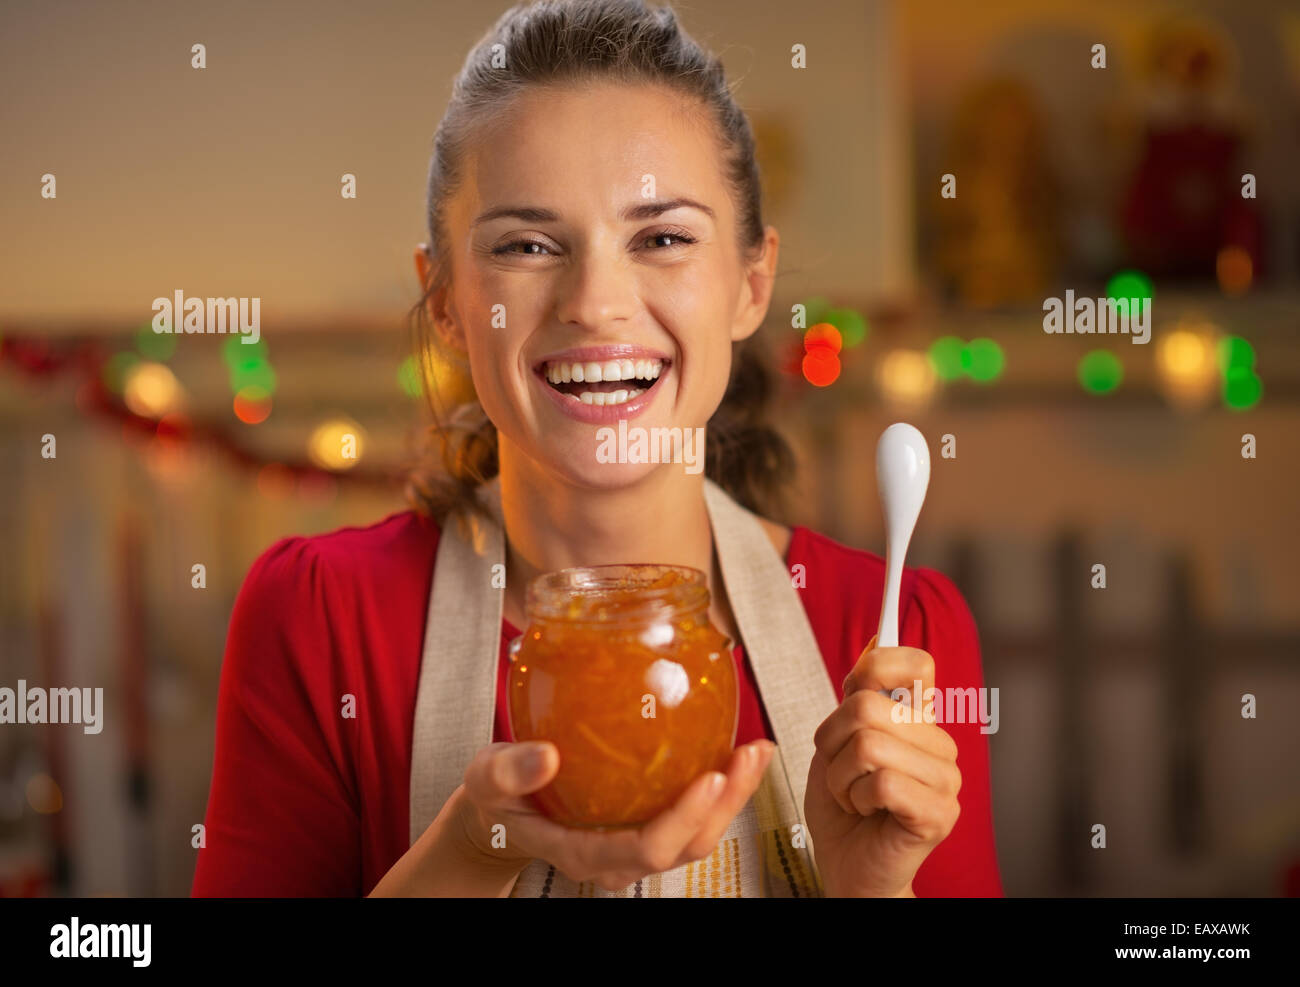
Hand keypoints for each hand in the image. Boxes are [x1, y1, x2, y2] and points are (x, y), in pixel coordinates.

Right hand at [454, 738, 775, 892]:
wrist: (503, 804)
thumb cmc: (499, 794)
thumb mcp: (489, 777)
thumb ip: (510, 771)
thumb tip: (545, 755)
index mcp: (585, 852)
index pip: (646, 849)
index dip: (684, 819)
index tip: (709, 777)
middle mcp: (620, 857)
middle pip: (688, 845)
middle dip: (726, 804)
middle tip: (747, 754)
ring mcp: (638, 842)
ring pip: (700, 833)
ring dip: (733, 794)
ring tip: (755, 750)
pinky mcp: (650, 820)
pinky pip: (694, 812)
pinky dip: (721, 784)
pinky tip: (734, 747)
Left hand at [804, 636, 961, 896]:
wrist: (845, 865)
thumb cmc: (842, 807)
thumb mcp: (837, 740)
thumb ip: (857, 694)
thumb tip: (878, 638)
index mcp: (917, 720)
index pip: (915, 663)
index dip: (878, 665)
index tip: (854, 686)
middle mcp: (938, 743)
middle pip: (867, 705)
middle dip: (831, 742)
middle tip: (840, 771)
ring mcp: (944, 779)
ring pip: (869, 744)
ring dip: (840, 777)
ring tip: (852, 796)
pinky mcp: (939, 813)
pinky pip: (881, 782)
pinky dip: (855, 798)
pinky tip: (866, 812)